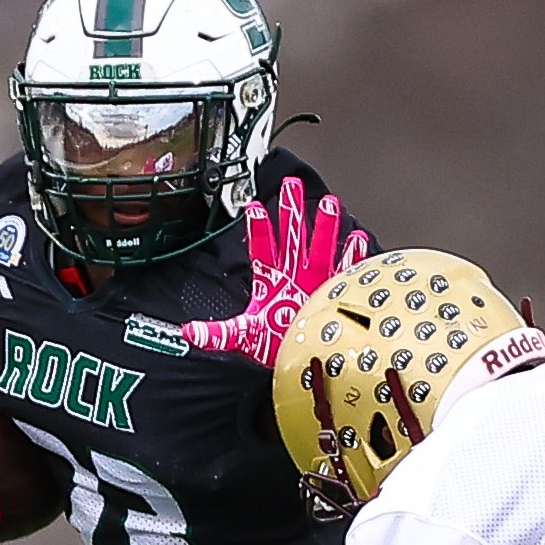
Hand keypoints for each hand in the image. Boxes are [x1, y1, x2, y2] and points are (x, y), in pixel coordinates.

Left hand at [181, 176, 370, 366]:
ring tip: (328, 203)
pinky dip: (350, 256)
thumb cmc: (269, 345)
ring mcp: (314, 282)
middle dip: (291, 211)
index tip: (253, 207)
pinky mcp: (332, 293)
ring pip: (319, 248)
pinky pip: (342, 271)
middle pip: (292, 237)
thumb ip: (216, 333)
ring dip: (324, 226)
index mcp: (269, 280)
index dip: (259, 229)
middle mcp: (292, 275)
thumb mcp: (241, 336)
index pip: (262, 249)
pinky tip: (354, 238)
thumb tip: (189, 332)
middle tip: (290, 184)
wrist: (295, 360)